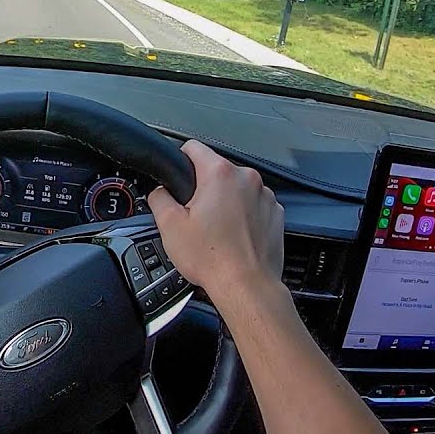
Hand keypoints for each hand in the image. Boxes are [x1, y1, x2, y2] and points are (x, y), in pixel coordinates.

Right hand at [148, 140, 284, 303]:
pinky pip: (254, 205)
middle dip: (204, 189)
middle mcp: (247, 179)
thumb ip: (159, 198)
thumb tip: (159, 192)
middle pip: (217, 171)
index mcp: (220, 174)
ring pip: (236, 189)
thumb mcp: (169, 226)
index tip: (178, 174)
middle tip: (195, 217)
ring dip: (226, 202)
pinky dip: (244, 216)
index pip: (193, 148)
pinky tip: (233, 237)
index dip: (180, 160)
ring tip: (217, 231)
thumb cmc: (213, 259)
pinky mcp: (276, 213)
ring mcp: (265, 196)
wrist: (246, 285)